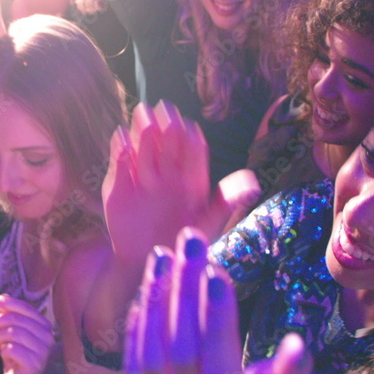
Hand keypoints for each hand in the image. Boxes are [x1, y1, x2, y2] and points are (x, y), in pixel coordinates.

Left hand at [0, 294, 53, 373]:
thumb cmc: (17, 357)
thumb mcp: (12, 334)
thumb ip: (10, 315)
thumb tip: (4, 295)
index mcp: (43, 324)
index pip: (23, 306)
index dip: (4, 301)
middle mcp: (47, 335)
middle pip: (15, 318)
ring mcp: (43, 349)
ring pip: (12, 332)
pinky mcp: (35, 363)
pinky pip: (12, 349)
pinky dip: (2, 350)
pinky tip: (1, 355)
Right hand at [102, 102, 259, 265]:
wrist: (147, 263)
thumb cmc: (182, 244)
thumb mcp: (208, 224)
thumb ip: (226, 201)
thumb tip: (253, 182)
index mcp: (192, 177)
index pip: (192, 149)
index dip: (190, 136)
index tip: (188, 127)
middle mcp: (168, 172)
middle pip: (168, 142)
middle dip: (166, 125)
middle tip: (164, 110)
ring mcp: (143, 176)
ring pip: (145, 147)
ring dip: (144, 131)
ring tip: (145, 116)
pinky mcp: (120, 184)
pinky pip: (121, 163)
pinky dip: (120, 150)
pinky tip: (123, 138)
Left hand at [125, 228, 311, 373]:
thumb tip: (297, 345)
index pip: (218, 356)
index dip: (217, 316)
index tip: (215, 271)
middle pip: (182, 346)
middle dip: (186, 291)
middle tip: (191, 242)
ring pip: (152, 352)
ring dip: (156, 300)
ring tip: (163, 254)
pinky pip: (134, 362)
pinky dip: (140, 324)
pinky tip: (150, 287)